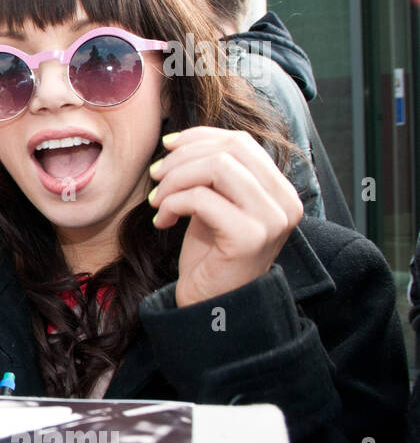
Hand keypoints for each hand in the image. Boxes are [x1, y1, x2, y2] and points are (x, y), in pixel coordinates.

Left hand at [148, 127, 302, 307]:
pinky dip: (173, 204)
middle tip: (156, 178)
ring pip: (216, 168)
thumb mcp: (213, 205)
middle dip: (182, 158)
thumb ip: (209, 174)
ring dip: (175, 179)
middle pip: (229, 150)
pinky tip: (164, 222)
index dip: (199, 137)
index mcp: (279, 190)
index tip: (168, 148)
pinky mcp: (249, 237)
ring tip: (158, 201)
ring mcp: (271, 219)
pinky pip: (201, 199)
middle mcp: (285, 202)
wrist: (212, 305)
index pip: (241, 142)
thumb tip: (177, 141)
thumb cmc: (210, 255)